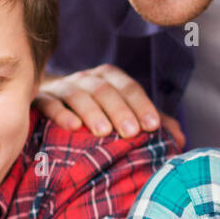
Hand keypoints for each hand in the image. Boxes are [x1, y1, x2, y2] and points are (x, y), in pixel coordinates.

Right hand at [36, 64, 184, 147]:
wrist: (49, 104)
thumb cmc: (95, 114)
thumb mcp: (124, 115)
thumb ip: (150, 123)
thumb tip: (180, 140)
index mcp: (109, 79)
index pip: (129, 87)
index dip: (142, 105)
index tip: (153, 127)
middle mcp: (86, 79)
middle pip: (105, 90)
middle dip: (120, 110)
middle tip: (131, 133)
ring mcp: (62, 87)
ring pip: (78, 94)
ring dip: (92, 112)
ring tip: (103, 132)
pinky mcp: (39, 99)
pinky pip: (49, 103)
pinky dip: (60, 113)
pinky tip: (71, 126)